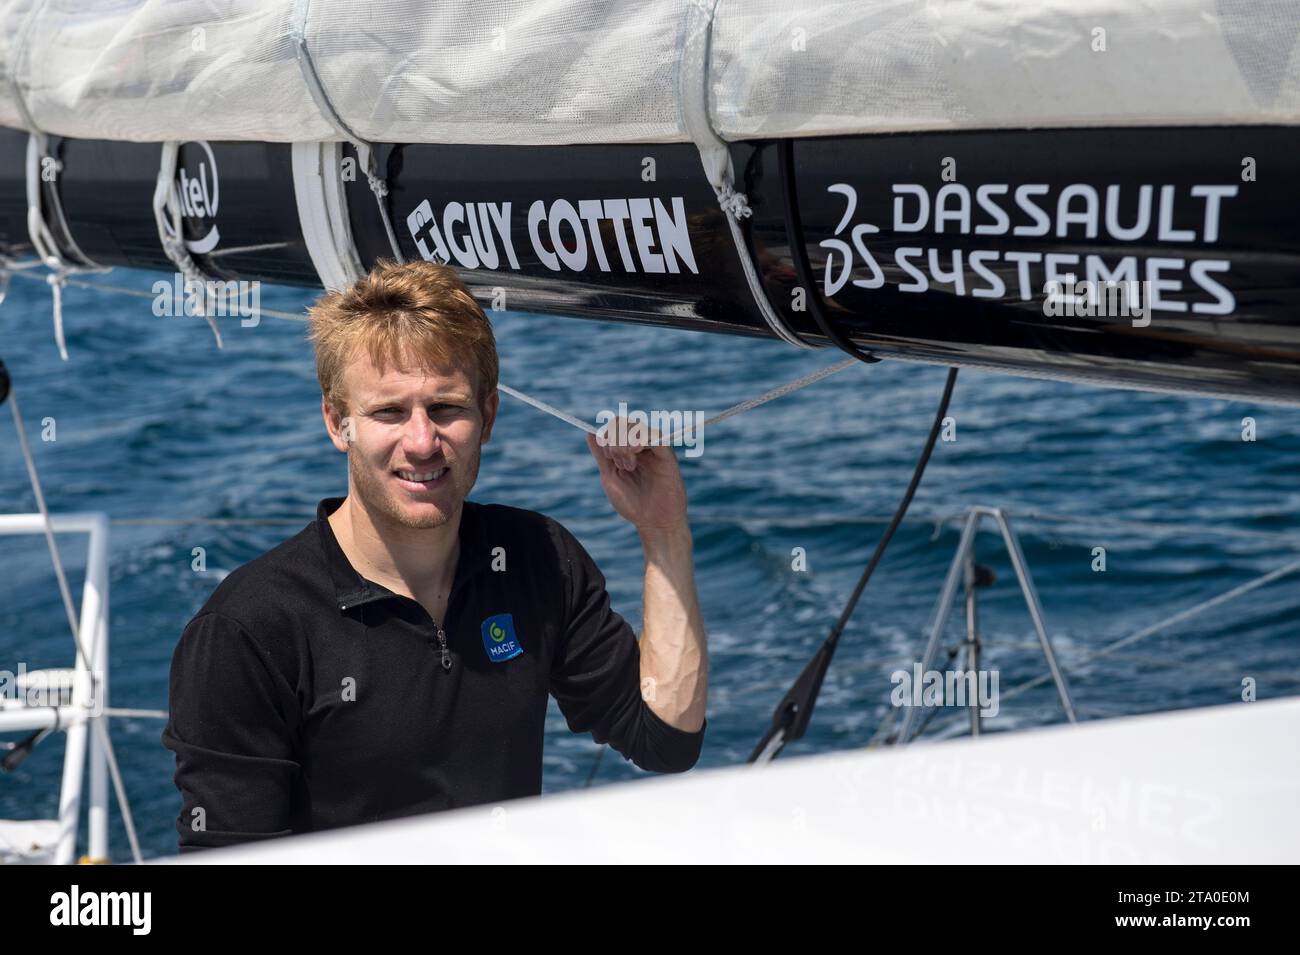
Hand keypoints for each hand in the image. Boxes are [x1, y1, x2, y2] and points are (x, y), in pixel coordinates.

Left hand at [586, 417, 687, 531]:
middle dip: (614, 439)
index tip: (605, 453)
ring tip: (628, 464)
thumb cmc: (632, 504)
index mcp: (626, 450)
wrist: (653, 523)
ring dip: (625, 441)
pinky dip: (641, 438)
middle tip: (617, 461)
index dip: (606, 434)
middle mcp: (640, 446)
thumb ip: (601, 455)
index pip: (614, 427)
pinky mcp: (666, 454)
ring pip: (637, 426)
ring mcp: (654, 449)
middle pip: (624, 422)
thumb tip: (589, 433)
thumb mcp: (610, 477)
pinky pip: (654, 435)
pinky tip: (634, 451)